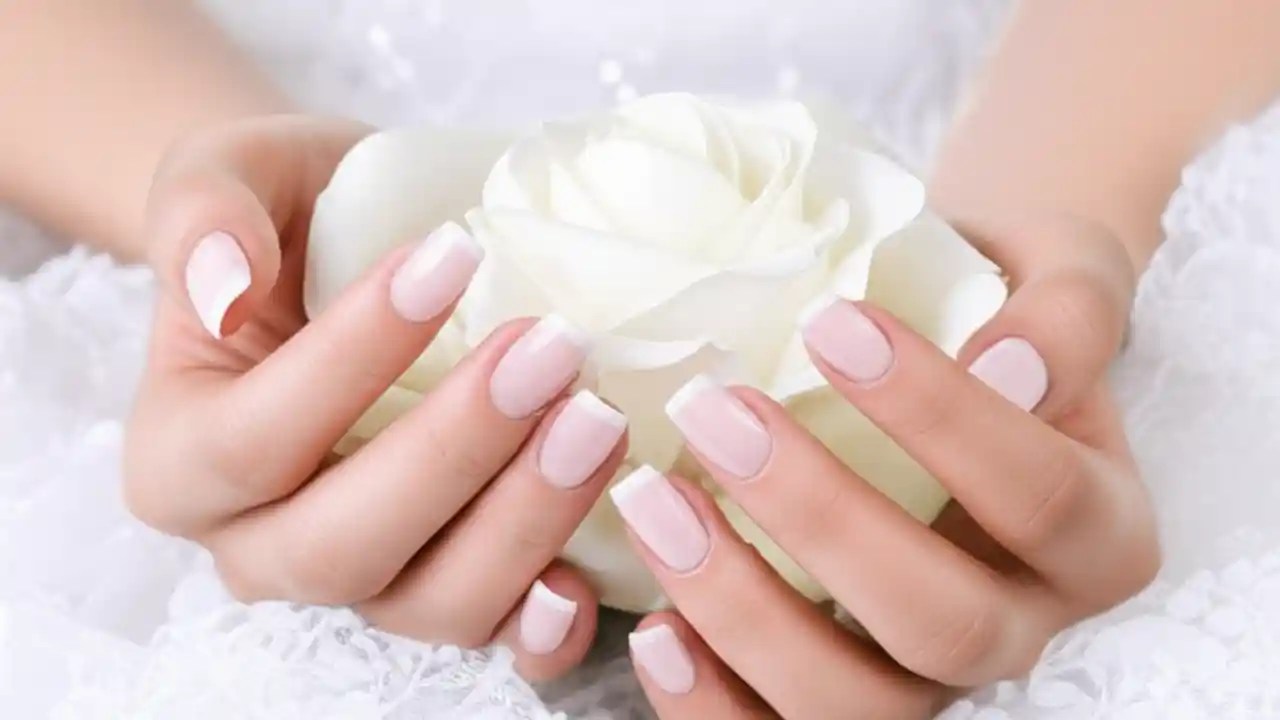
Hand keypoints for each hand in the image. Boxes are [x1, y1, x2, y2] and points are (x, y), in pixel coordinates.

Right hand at [123, 116, 625, 679]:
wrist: (353, 253)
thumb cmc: (292, 216)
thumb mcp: (231, 172)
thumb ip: (204, 216)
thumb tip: (223, 291)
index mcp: (181, 459)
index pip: (254, 440)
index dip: (352, 360)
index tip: (451, 257)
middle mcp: (258, 543)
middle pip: (345, 544)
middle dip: (457, 452)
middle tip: (551, 351)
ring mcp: (363, 579)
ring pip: (431, 600)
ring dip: (523, 521)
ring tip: (599, 417)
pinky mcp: (446, 586)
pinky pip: (493, 638)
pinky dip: (545, 625)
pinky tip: (594, 572)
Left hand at [615, 217, 1157, 717]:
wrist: (956, 347)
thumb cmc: (998, 306)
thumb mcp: (1059, 277)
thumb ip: (1066, 315)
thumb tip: (1009, 367)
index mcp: (1099, 535)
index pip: (1039, 497)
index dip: (938, 416)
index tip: (831, 323)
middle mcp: (1024, 626)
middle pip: (944, 621)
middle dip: (819, 519)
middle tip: (716, 414)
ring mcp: (930, 680)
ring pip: (856, 705)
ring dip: (743, 610)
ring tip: (654, 500)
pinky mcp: (842, 698)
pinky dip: (711, 703)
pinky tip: (655, 626)